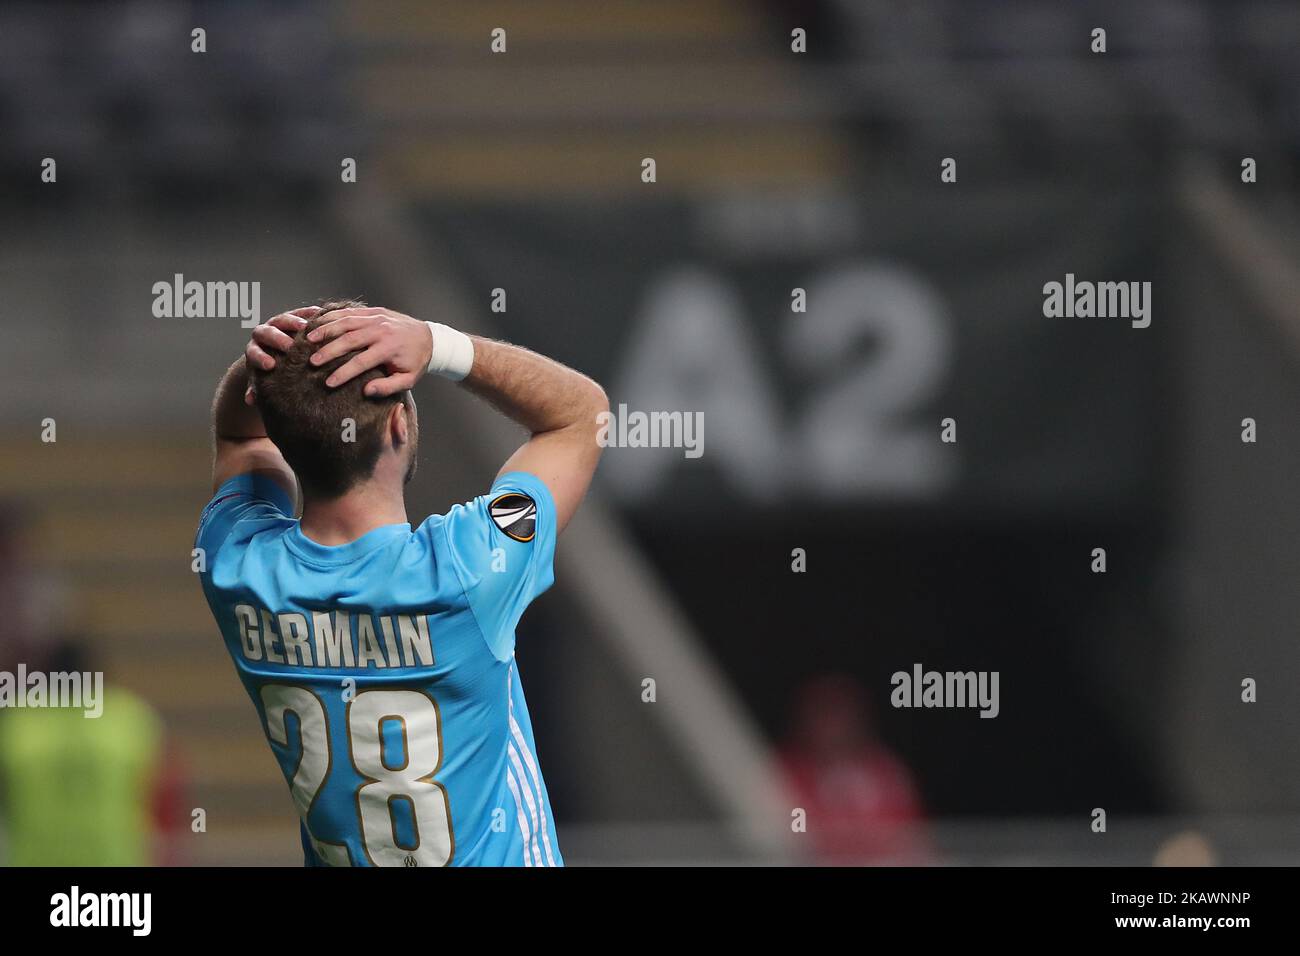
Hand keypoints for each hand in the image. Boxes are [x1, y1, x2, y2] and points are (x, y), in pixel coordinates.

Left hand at [242, 307, 322, 404]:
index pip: (255, 352)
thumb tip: (250, 401)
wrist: (277, 351)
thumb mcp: (263, 379)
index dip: (261, 358)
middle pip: (267, 333)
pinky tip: (319, 314)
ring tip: (306, 327)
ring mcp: (277, 323)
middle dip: (277, 339)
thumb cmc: (272, 370)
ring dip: (293, 322)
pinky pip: (299, 311)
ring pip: (282, 319)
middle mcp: (263, 334)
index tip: (270, 365)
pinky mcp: (292, 316)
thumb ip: (257, 387)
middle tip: (289, 346)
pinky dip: (308, 313)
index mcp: (255, 349)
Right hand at [305, 307, 432, 396]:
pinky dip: (333, 316)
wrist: (429, 338)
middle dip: (329, 351)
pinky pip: (350, 311)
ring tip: (308, 339)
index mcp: (389, 348)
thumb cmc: (416, 362)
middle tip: (312, 361)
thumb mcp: (408, 380)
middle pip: (350, 339)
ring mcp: (377, 318)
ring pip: (347, 322)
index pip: (361, 362)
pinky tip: (318, 321)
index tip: (329, 383)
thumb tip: (366, 391)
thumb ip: (388, 387)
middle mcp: (381, 330)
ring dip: (326, 330)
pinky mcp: (374, 311)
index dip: (344, 373)